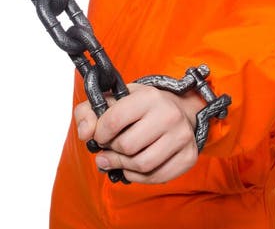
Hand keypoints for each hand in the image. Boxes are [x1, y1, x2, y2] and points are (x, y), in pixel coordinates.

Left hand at [74, 82, 203, 183]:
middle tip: (109, 150)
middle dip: (111, 152)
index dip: (99, 134)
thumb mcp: (113, 100)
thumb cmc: (140, 108)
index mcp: (148, 97)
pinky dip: (139, 177)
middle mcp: (169, 115)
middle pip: (127, 146)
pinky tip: (133, 168)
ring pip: (142, 165)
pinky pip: (157, 177)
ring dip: (123, 167)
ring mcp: (182, 137)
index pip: (113, 121)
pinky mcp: (189, 156)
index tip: (100, 136)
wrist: (177, 110)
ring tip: (118, 160)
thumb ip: (88, 112)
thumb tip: (85, 133)